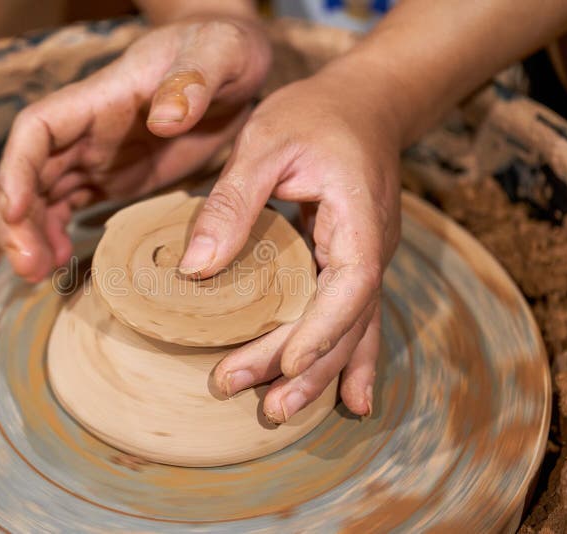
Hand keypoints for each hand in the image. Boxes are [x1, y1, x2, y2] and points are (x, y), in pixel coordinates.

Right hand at [0, 15, 270, 280]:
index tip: (15, 210)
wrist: (236, 65)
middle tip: (28, 267)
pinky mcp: (114, 179)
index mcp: (102, 98)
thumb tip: (164, 120)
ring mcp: (98, 156)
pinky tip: (60, 262)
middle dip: (18, 220)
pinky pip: (70, 208)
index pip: (38, 129)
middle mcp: (89, 129)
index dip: (17, 168)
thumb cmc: (222, 48)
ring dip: (32, 234)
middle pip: (31, 173)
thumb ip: (191, 83)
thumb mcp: (219, 53)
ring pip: (44, 196)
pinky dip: (58, 235)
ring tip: (37, 274)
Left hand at [191, 54, 402, 421]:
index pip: (350, 285)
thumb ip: (233, 201)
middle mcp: (371, 248)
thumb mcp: (266, 142)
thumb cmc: (315, 115)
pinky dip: (346, 358)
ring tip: (282, 412)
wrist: (362, 102)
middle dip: (305, 367)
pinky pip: (353, 318)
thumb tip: (195, 268)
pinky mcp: (350, 263)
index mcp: (357, 218)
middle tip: (258, 403)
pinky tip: (349, 397)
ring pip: (350, 329)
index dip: (322, 331)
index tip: (286, 365)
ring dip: (321, 374)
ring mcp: (365, 260)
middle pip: (345, 321)